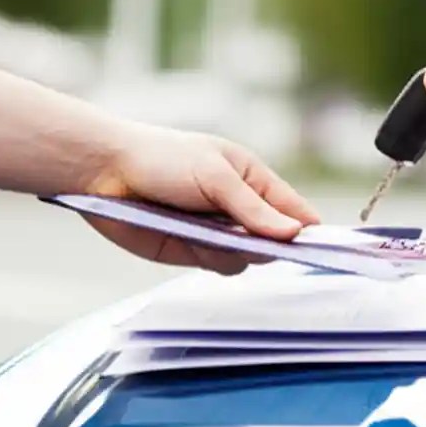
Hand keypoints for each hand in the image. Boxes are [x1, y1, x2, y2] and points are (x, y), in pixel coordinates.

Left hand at [80, 125, 319, 274]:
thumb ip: (253, 207)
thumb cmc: (162, 158)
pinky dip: (211, 260)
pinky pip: (219, 267)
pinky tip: (189, 241)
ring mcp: (218, 232)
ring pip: (248, 259)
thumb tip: (294, 233)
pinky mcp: (194, 252)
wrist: (106, 172)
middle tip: (249, 237)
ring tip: (205, 231)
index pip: (294, 210)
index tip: (319, 249)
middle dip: (267, 244)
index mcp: (252, 179)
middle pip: (275, 241)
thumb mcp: (215, 175)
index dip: (308, 229)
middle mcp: (240, 209)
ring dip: (233, 251)